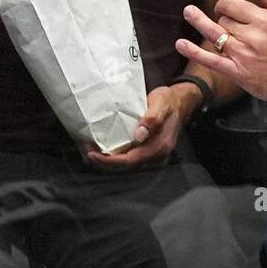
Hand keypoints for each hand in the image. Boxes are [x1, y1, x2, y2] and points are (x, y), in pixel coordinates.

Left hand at [84, 84, 198, 170]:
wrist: (181, 101)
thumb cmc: (169, 101)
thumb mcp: (161, 105)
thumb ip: (152, 119)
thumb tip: (140, 134)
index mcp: (159, 146)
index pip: (130, 160)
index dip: (110, 161)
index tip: (92, 154)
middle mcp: (154, 153)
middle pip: (125, 166)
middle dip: (104, 162)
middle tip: (86, 151)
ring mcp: (150, 152)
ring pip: (125, 162)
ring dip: (107, 159)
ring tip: (90, 149)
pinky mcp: (145, 147)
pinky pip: (127, 155)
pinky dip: (113, 154)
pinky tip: (102, 147)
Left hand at [176, 0, 266, 106]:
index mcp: (262, 19)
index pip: (232, 4)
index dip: (226, 4)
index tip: (227, 8)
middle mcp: (251, 36)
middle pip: (223, 21)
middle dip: (224, 21)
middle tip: (232, 27)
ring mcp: (242, 54)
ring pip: (215, 35)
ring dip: (199, 22)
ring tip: (188, 12)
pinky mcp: (237, 72)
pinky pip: (211, 60)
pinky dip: (195, 52)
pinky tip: (182, 44)